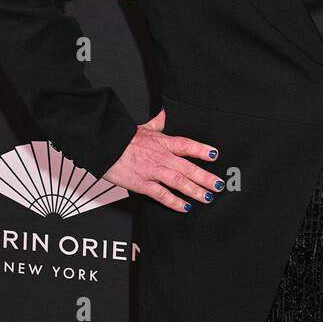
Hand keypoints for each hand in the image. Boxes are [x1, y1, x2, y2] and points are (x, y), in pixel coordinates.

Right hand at [102, 108, 223, 211]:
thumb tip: (164, 113)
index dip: (201, 149)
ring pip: (177, 181)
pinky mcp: (141, 184)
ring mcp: (151, 171)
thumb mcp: (142, 127)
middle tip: (218, 185)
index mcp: (162, 142)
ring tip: (207, 197)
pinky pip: (160, 194)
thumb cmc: (122, 137)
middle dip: (204, 177)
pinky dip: (174, 202)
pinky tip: (185, 207)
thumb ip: (156, 123)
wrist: (103, 146)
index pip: (186, 145)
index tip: (215, 155)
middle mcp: (160, 156)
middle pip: (187, 166)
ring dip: (194, 190)